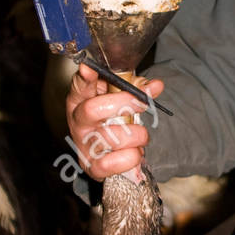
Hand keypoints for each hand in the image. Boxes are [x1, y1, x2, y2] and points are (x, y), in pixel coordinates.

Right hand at [66, 62, 165, 180]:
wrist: (106, 155)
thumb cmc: (112, 122)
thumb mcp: (120, 101)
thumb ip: (136, 90)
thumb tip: (156, 85)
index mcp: (81, 100)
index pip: (79, 85)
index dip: (84, 77)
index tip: (90, 68)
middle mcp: (78, 122)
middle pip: (94, 109)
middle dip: (125, 104)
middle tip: (143, 104)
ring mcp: (83, 145)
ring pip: (113, 137)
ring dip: (137, 136)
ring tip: (140, 137)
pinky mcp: (92, 167)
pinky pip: (114, 163)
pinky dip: (132, 158)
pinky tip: (134, 153)